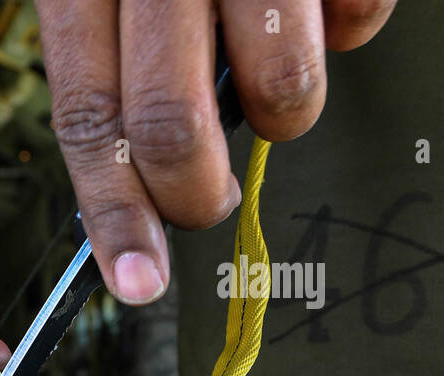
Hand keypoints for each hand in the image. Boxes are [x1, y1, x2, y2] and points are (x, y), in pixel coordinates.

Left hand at [33, 0, 395, 304]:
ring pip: (279, 88)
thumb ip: (115, 65)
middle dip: (192, 195)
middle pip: (168, 126)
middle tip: (203, 203)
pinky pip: (356, 20)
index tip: (133, 282)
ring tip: (270, 75)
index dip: (109, 215)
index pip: (86, 119)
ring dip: (281, 113)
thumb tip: (131, 181)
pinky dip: (344, 29)